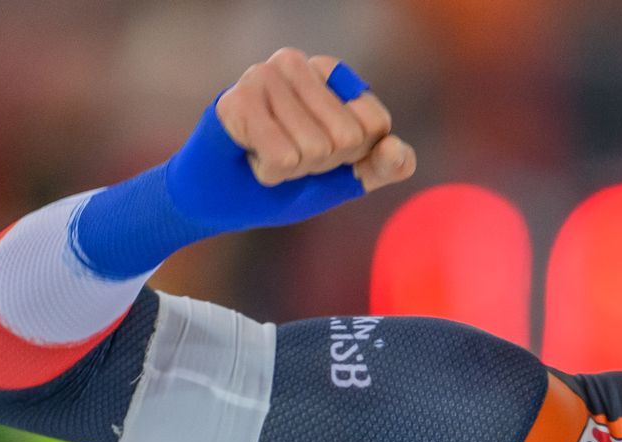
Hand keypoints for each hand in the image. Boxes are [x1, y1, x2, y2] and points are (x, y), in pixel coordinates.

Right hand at [216, 48, 414, 191]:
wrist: (222, 200)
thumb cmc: (285, 179)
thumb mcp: (344, 176)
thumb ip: (382, 166)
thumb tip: (399, 151)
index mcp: (329, 72)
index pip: (375, 124)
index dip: (353, 155)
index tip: (323, 153)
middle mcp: (295, 63)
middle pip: (346, 138)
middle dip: (321, 164)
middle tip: (289, 156)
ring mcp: (261, 76)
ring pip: (314, 149)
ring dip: (293, 171)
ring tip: (267, 155)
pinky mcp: (235, 101)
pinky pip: (283, 158)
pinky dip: (270, 174)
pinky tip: (250, 158)